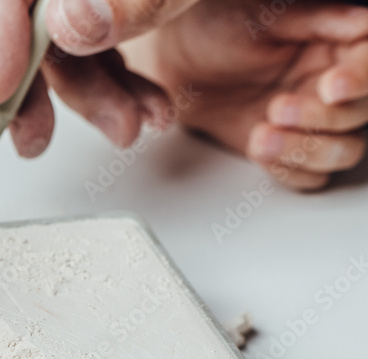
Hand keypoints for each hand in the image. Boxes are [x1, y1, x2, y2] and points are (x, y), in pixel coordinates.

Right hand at [0, 0, 200, 155]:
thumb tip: (69, 23)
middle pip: (26, 19)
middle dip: (42, 84)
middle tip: (39, 135)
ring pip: (63, 39)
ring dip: (93, 93)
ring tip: (130, 125)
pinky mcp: (119, 3)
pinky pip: (97, 40)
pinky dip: (117, 79)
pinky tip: (145, 105)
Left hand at [121, 1, 367, 189]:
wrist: (175, 65)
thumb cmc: (215, 30)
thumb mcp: (263, 17)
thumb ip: (317, 20)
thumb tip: (364, 20)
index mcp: (338, 47)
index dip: (360, 81)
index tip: (331, 87)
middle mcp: (330, 87)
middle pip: (358, 115)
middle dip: (321, 120)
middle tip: (277, 108)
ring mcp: (311, 123)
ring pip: (342, 151)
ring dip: (305, 151)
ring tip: (260, 135)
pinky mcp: (287, 151)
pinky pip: (309, 176)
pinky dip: (289, 170)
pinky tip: (259, 151)